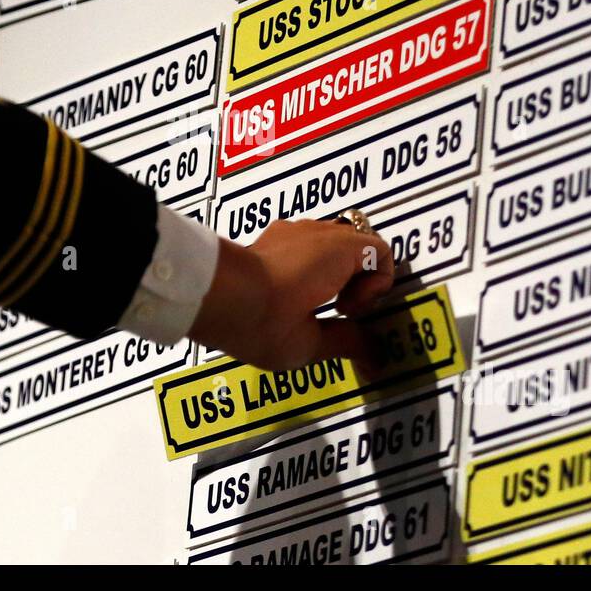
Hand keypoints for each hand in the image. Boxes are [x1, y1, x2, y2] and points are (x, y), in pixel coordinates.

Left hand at [187, 219, 394, 369]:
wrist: (210, 298)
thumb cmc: (265, 320)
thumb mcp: (312, 342)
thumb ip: (351, 344)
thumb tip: (378, 360)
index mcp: (338, 251)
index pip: (381, 252)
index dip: (377, 287)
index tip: (351, 312)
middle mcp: (316, 231)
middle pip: (356, 245)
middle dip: (357, 279)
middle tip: (339, 310)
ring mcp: (289, 231)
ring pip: (328, 244)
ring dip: (333, 272)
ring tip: (314, 306)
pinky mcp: (266, 239)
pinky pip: (303, 245)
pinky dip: (309, 267)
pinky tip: (289, 296)